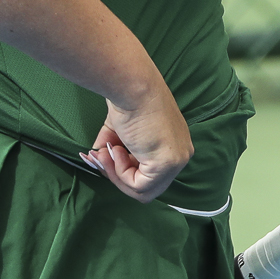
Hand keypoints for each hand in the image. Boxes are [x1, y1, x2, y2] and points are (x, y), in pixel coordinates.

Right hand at [84, 82, 192, 202]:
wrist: (132, 87)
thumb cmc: (128, 102)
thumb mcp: (120, 131)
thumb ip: (113, 148)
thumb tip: (97, 160)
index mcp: (175, 145)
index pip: (151, 173)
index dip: (123, 169)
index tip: (102, 154)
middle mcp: (181, 154)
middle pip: (148, 186)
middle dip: (118, 175)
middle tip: (99, 157)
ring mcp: (177, 160)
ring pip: (143, 191)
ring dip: (116, 175)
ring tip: (105, 152)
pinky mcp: (167, 164)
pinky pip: (138, 185)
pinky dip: (120, 173)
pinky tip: (115, 150)